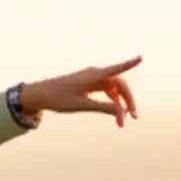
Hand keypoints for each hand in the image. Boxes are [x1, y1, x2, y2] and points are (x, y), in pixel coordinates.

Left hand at [20, 56, 142, 126]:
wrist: (40, 95)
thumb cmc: (59, 98)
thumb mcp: (82, 105)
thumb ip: (103, 108)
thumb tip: (121, 112)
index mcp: (93, 75)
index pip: (116, 69)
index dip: (129, 63)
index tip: (140, 57)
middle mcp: (95, 74)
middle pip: (120, 85)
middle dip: (127, 100)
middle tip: (133, 117)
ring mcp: (92, 79)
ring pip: (114, 90)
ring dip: (120, 104)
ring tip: (122, 122)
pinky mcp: (89, 84)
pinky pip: (106, 92)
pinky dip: (111, 102)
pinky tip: (115, 114)